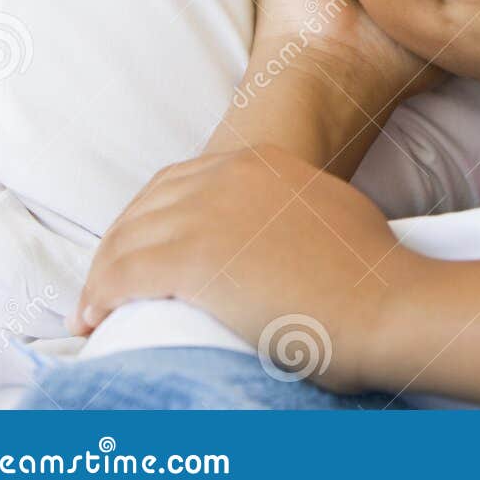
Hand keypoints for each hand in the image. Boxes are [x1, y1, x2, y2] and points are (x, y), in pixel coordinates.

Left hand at [71, 144, 421, 394]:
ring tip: (95, 309)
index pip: (178, 182)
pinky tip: (96, 317)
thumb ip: (287, 211)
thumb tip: (269, 241)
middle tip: (106, 286)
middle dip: (118, 246)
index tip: (138, 252)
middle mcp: (226, 176)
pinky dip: (99, 297)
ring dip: (102, 277)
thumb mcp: (326, 212)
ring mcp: (207, 213)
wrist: (384, 301)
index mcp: (260, 161)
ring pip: (125, 241)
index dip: (149, 219)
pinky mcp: (190, 258)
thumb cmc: (369, 273)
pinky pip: (121, 275)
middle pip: (146, 207)